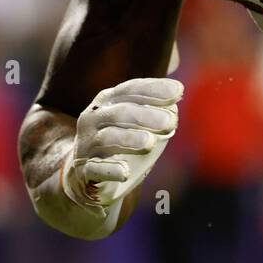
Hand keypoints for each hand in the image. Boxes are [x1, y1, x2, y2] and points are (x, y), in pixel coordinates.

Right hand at [61, 77, 182, 210]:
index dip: (154, 89)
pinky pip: (95, 168)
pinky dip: (110, 169)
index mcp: (108, 101)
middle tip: (170, 122)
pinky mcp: (83, 170)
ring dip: (129, 139)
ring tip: (150, 143)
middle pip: (120, 112)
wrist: (84, 173)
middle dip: (146, 115)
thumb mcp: (137, 122)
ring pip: (107, 138)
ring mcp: (86, 144)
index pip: (131, 90)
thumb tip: (177, 101)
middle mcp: (94, 118)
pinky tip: (124, 171)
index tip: (179, 91)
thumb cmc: (120, 141)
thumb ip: (157, 110)